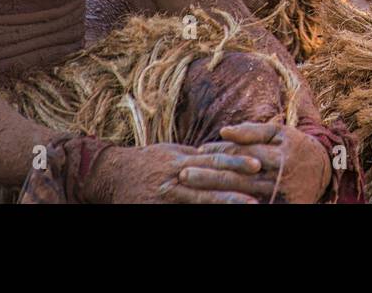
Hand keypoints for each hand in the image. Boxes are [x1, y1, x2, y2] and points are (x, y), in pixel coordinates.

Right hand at [86, 143, 265, 203]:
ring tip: (245, 207)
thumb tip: (225, 152)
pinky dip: (200, 216)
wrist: (113, 175)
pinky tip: (217, 219)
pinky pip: (183, 214)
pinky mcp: (160, 210)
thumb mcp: (173, 152)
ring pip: (199, 201)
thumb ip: (197, 155)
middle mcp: (177, 177)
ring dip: (222, 205)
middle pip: (210, 182)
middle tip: (257, 194)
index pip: (214, 159)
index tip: (257, 164)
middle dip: (234, 189)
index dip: (236, 161)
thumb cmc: (149, 161)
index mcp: (183, 159)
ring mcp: (168, 196)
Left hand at [197, 122, 330, 203]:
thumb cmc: (296, 147)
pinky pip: (248, 207)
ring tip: (191, 190)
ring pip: (239, 195)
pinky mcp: (277, 208)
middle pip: (236, 177)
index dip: (219, 152)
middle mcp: (277, 178)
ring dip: (213, 193)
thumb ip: (252, 131)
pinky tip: (213, 203)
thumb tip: (223, 131)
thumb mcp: (279, 132)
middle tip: (183, 174)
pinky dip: (230, 204)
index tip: (198, 151)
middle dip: (207, 176)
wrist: (324, 172)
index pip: (242, 153)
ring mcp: (277, 197)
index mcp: (278, 155)